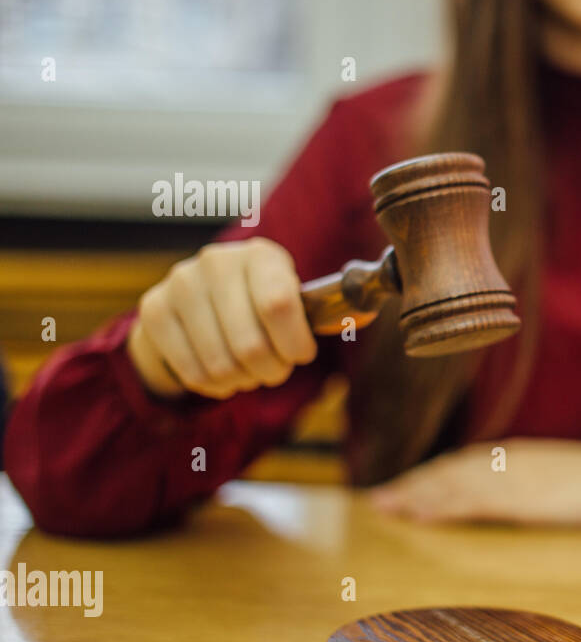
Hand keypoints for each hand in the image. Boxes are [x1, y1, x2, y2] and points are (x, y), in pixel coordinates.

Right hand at [127, 238, 316, 398]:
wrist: (195, 303)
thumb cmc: (258, 306)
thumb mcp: (292, 300)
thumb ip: (322, 311)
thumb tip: (366, 314)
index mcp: (261, 256)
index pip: (279, 305)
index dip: (294, 343)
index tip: (300, 355)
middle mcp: (218, 262)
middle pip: (251, 344)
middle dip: (271, 370)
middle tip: (273, 370)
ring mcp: (181, 284)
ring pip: (222, 364)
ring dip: (243, 380)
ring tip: (247, 371)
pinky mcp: (154, 310)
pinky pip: (193, 371)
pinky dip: (215, 385)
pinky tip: (222, 374)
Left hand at [367, 438, 580, 525]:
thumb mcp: (561, 477)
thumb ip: (529, 482)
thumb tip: (501, 493)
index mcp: (518, 456)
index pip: (461, 464)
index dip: (426, 476)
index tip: (396, 489)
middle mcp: (512, 462)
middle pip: (450, 471)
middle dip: (412, 485)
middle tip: (376, 501)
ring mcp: (520, 480)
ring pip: (457, 484)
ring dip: (419, 494)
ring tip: (388, 507)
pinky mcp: (531, 500)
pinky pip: (479, 502)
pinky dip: (447, 506)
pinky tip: (424, 515)